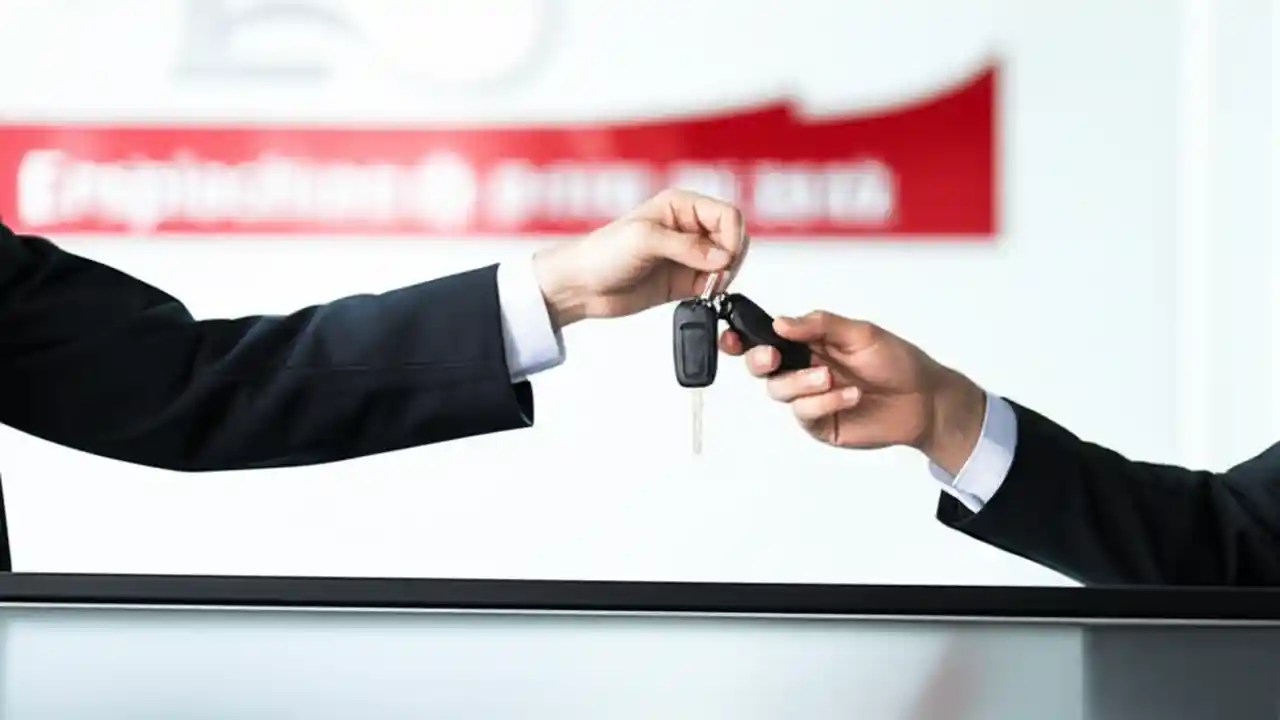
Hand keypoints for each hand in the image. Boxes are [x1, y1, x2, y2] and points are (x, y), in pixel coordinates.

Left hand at [531, 189, 747, 326]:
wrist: (581, 286)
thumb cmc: (602, 253)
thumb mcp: (644, 240)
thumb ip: (687, 247)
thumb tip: (721, 257)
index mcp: (681, 205)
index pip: (727, 214)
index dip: (732, 237)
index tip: (723, 259)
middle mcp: (689, 227)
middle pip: (733, 238)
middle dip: (730, 258)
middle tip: (714, 276)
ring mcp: (689, 255)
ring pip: (728, 262)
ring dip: (724, 277)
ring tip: (704, 287)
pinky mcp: (685, 280)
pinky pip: (714, 284)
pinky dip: (715, 291)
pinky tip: (699, 295)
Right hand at [720, 310, 986, 474]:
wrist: (924, 399)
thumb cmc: (896, 361)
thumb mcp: (859, 332)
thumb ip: (818, 325)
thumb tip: (780, 322)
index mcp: (807, 341)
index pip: (765, 337)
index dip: (742, 338)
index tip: (732, 336)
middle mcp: (802, 369)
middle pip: (760, 367)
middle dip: (760, 361)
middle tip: (774, 357)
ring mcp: (809, 398)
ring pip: (779, 392)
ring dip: (803, 383)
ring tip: (832, 378)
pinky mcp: (819, 424)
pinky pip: (804, 414)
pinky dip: (824, 402)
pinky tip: (849, 395)